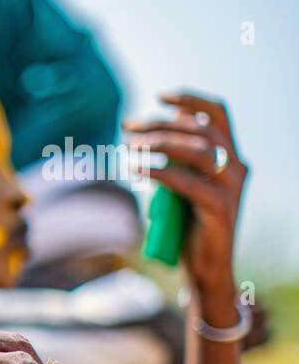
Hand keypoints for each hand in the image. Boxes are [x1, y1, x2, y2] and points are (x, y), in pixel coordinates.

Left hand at [124, 91, 247, 303]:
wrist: (205, 267)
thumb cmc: (187, 225)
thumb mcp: (180, 186)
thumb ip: (173, 163)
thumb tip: (143, 138)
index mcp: (230, 157)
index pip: (217, 115)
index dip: (190, 100)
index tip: (159, 96)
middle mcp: (236, 167)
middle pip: (200, 129)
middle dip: (161, 123)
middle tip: (127, 126)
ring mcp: (231, 187)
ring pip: (198, 151)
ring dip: (160, 143)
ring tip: (130, 145)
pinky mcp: (220, 208)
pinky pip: (188, 183)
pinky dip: (160, 173)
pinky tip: (137, 170)